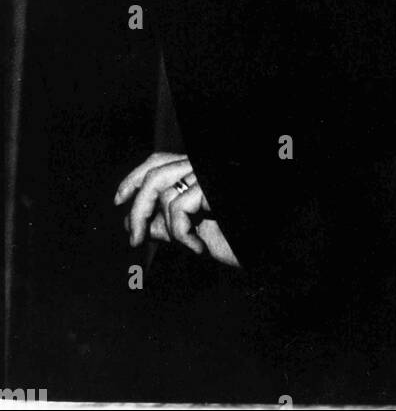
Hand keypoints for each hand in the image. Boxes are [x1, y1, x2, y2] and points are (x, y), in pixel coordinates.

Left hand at [114, 152, 239, 267]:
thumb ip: (164, 223)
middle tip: (134, 239)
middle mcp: (204, 167)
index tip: (119, 199)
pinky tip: (198, 248)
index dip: (134, 177)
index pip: (159, 160)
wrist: (260, 250)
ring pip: (164, 190)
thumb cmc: (232, 239)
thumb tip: (130, 223)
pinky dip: (182, 233)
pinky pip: (179, 207)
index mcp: (198, 173)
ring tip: (180, 244)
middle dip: (138, 207)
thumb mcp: (192, 231)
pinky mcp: (213, 188)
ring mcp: (209, 176)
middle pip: (155, 172)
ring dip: (165, 226)